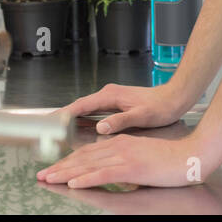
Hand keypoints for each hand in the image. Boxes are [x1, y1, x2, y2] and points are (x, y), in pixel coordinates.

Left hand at [36, 131, 211, 188]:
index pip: (88, 153)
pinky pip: (104, 174)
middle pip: (82, 157)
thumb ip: (124, 164)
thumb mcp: (142, 159)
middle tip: (42, 175)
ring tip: (49, 179)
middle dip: (60, 167)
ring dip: (65, 173)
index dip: (68, 161)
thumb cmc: (170, 160)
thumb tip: (111, 173)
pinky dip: (86, 178)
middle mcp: (118, 146)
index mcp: (120, 143)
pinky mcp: (132, 167)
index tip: (53, 170)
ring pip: (88, 164)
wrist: (190, 156)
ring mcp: (124, 156)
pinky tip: (73, 184)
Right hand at [55, 82, 189, 133]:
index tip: (50, 122)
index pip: (80, 105)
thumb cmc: (161, 107)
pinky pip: (93, 110)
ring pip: (85, 108)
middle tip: (46, 126)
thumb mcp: (141, 116)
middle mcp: (108, 94)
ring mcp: (111, 98)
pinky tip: (79, 125)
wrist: (174, 97)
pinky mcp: (116, 103)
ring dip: (71, 117)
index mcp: (110, 96)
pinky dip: (82, 117)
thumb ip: (120, 121)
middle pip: (79, 105)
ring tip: (57, 127)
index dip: (64, 114)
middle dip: (62, 115)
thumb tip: (99, 126)